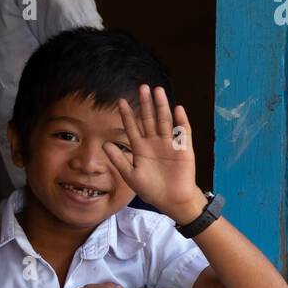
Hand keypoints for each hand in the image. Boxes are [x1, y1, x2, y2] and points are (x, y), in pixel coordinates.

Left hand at [103, 84, 206, 224]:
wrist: (171, 200)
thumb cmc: (151, 189)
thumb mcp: (130, 175)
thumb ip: (118, 159)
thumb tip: (104, 144)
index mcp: (141, 148)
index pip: (132, 127)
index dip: (127, 114)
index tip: (121, 101)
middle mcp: (154, 142)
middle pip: (149, 118)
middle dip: (146, 103)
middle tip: (142, 87)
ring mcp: (169, 144)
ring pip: (164, 121)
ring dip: (162, 106)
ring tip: (158, 91)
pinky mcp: (183, 149)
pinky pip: (182, 132)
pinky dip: (181, 121)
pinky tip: (178, 108)